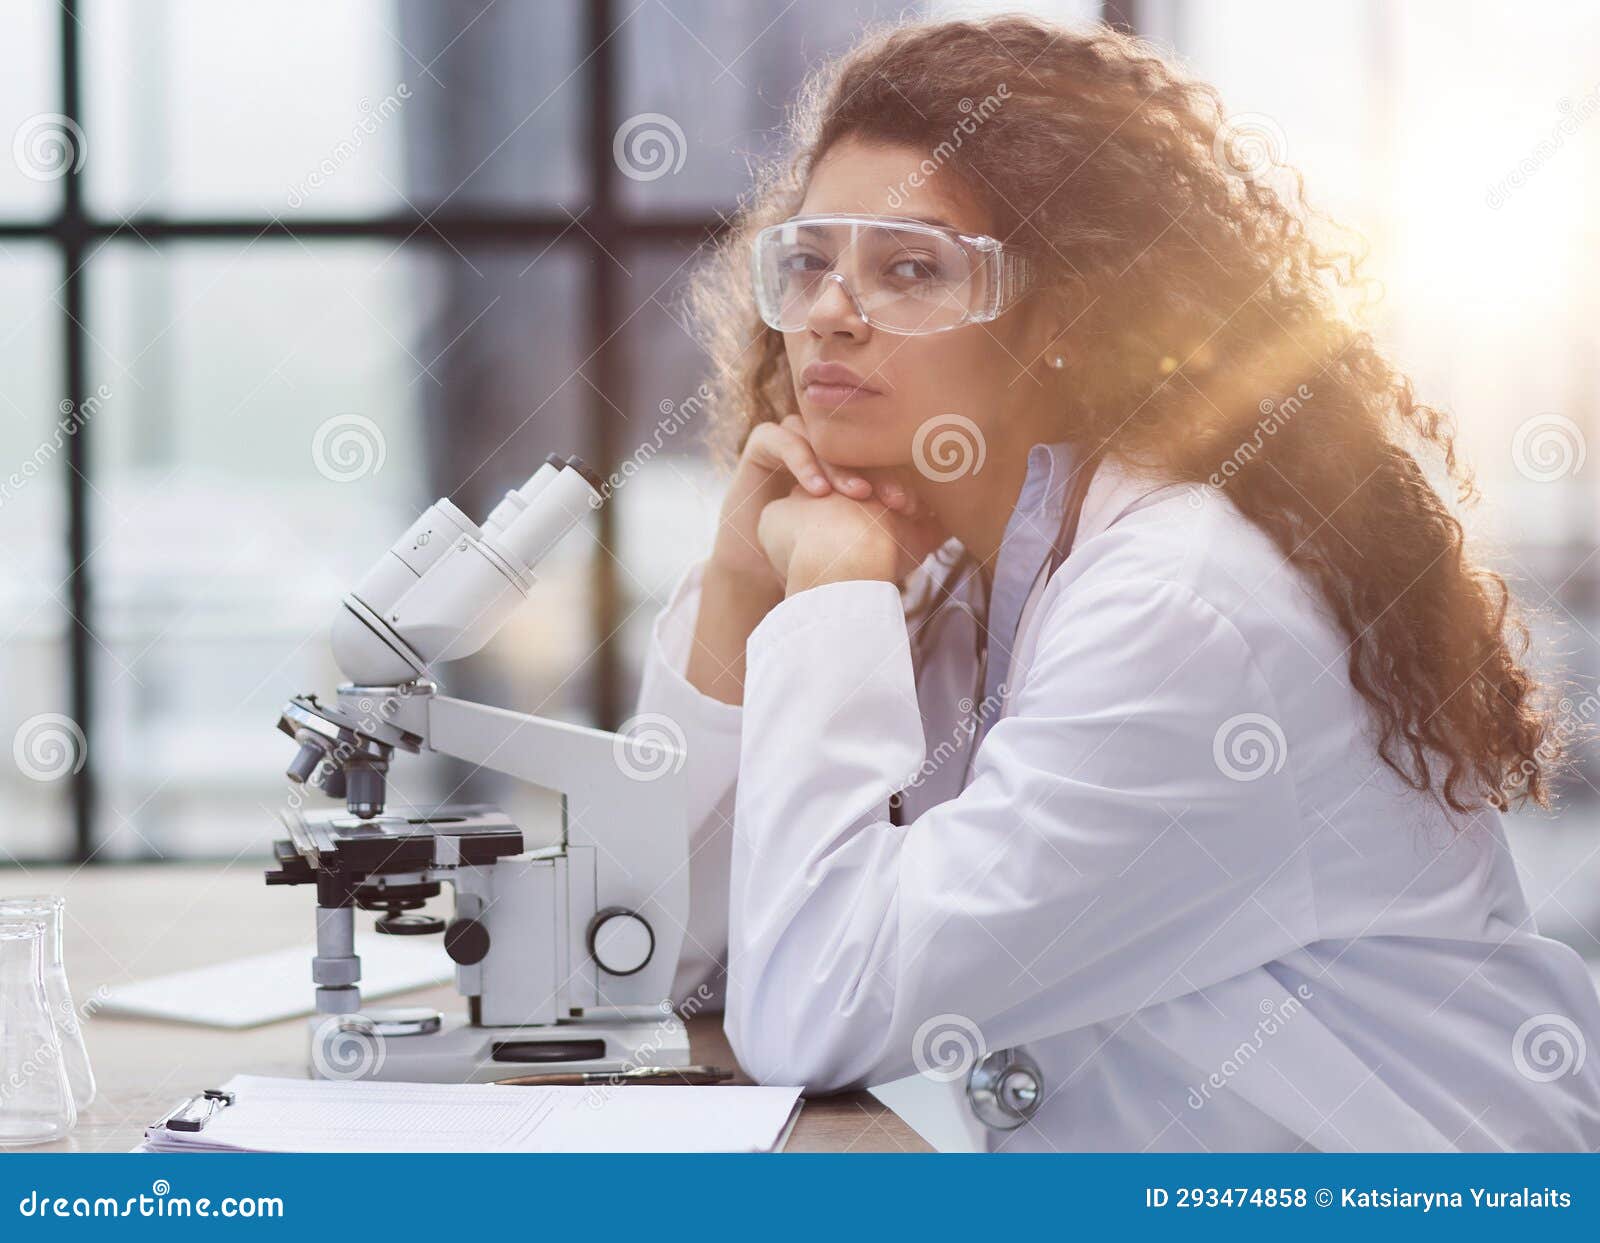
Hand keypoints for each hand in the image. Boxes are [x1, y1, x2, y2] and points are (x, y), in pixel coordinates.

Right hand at [710, 414, 927, 590]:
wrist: (762, 572)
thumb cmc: (815, 558)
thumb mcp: (866, 545)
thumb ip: (910, 532)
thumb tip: (952, 520)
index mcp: (851, 461)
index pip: (880, 453)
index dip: (898, 475)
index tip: (914, 508)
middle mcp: (823, 445)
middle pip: (853, 440)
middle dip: (877, 469)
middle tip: (892, 498)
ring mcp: (793, 441)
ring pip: (819, 435)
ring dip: (840, 464)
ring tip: (856, 495)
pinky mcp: (761, 447)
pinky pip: (779, 436)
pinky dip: (802, 460)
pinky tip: (817, 491)